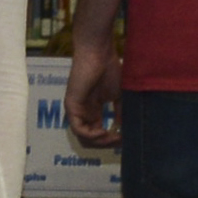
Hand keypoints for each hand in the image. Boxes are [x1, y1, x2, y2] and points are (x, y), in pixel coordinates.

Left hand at [65, 31, 122, 148]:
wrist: (99, 53)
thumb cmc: (109, 69)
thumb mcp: (119, 96)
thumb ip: (120, 113)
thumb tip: (126, 130)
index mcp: (92, 111)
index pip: (98, 135)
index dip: (111, 141)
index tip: (125, 139)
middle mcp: (83, 113)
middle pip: (90, 140)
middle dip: (106, 144)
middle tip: (120, 140)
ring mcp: (76, 110)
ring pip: (83, 137)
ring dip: (100, 141)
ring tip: (113, 137)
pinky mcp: (71, 106)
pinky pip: (78, 129)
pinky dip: (91, 135)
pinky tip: (104, 132)